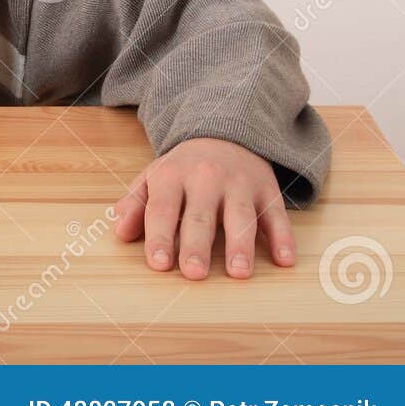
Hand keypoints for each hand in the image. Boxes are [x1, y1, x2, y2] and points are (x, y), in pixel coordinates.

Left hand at [112, 136, 295, 279]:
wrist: (225, 133)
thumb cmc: (183, 168)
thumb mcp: (153, 177)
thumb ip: (135, 204)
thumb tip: (119, 232)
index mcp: (172, 175)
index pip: (163, 209)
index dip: (160, 236)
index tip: (158, 264)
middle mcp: (206, 178)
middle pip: (201, 216)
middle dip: (196, 245)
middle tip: (193, 273)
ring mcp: (239, 183)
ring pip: (240, 216)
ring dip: (241, 245)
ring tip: (239, 272)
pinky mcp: (268, 190)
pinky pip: (276, 215)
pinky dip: (283, 237)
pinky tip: (284, 260)